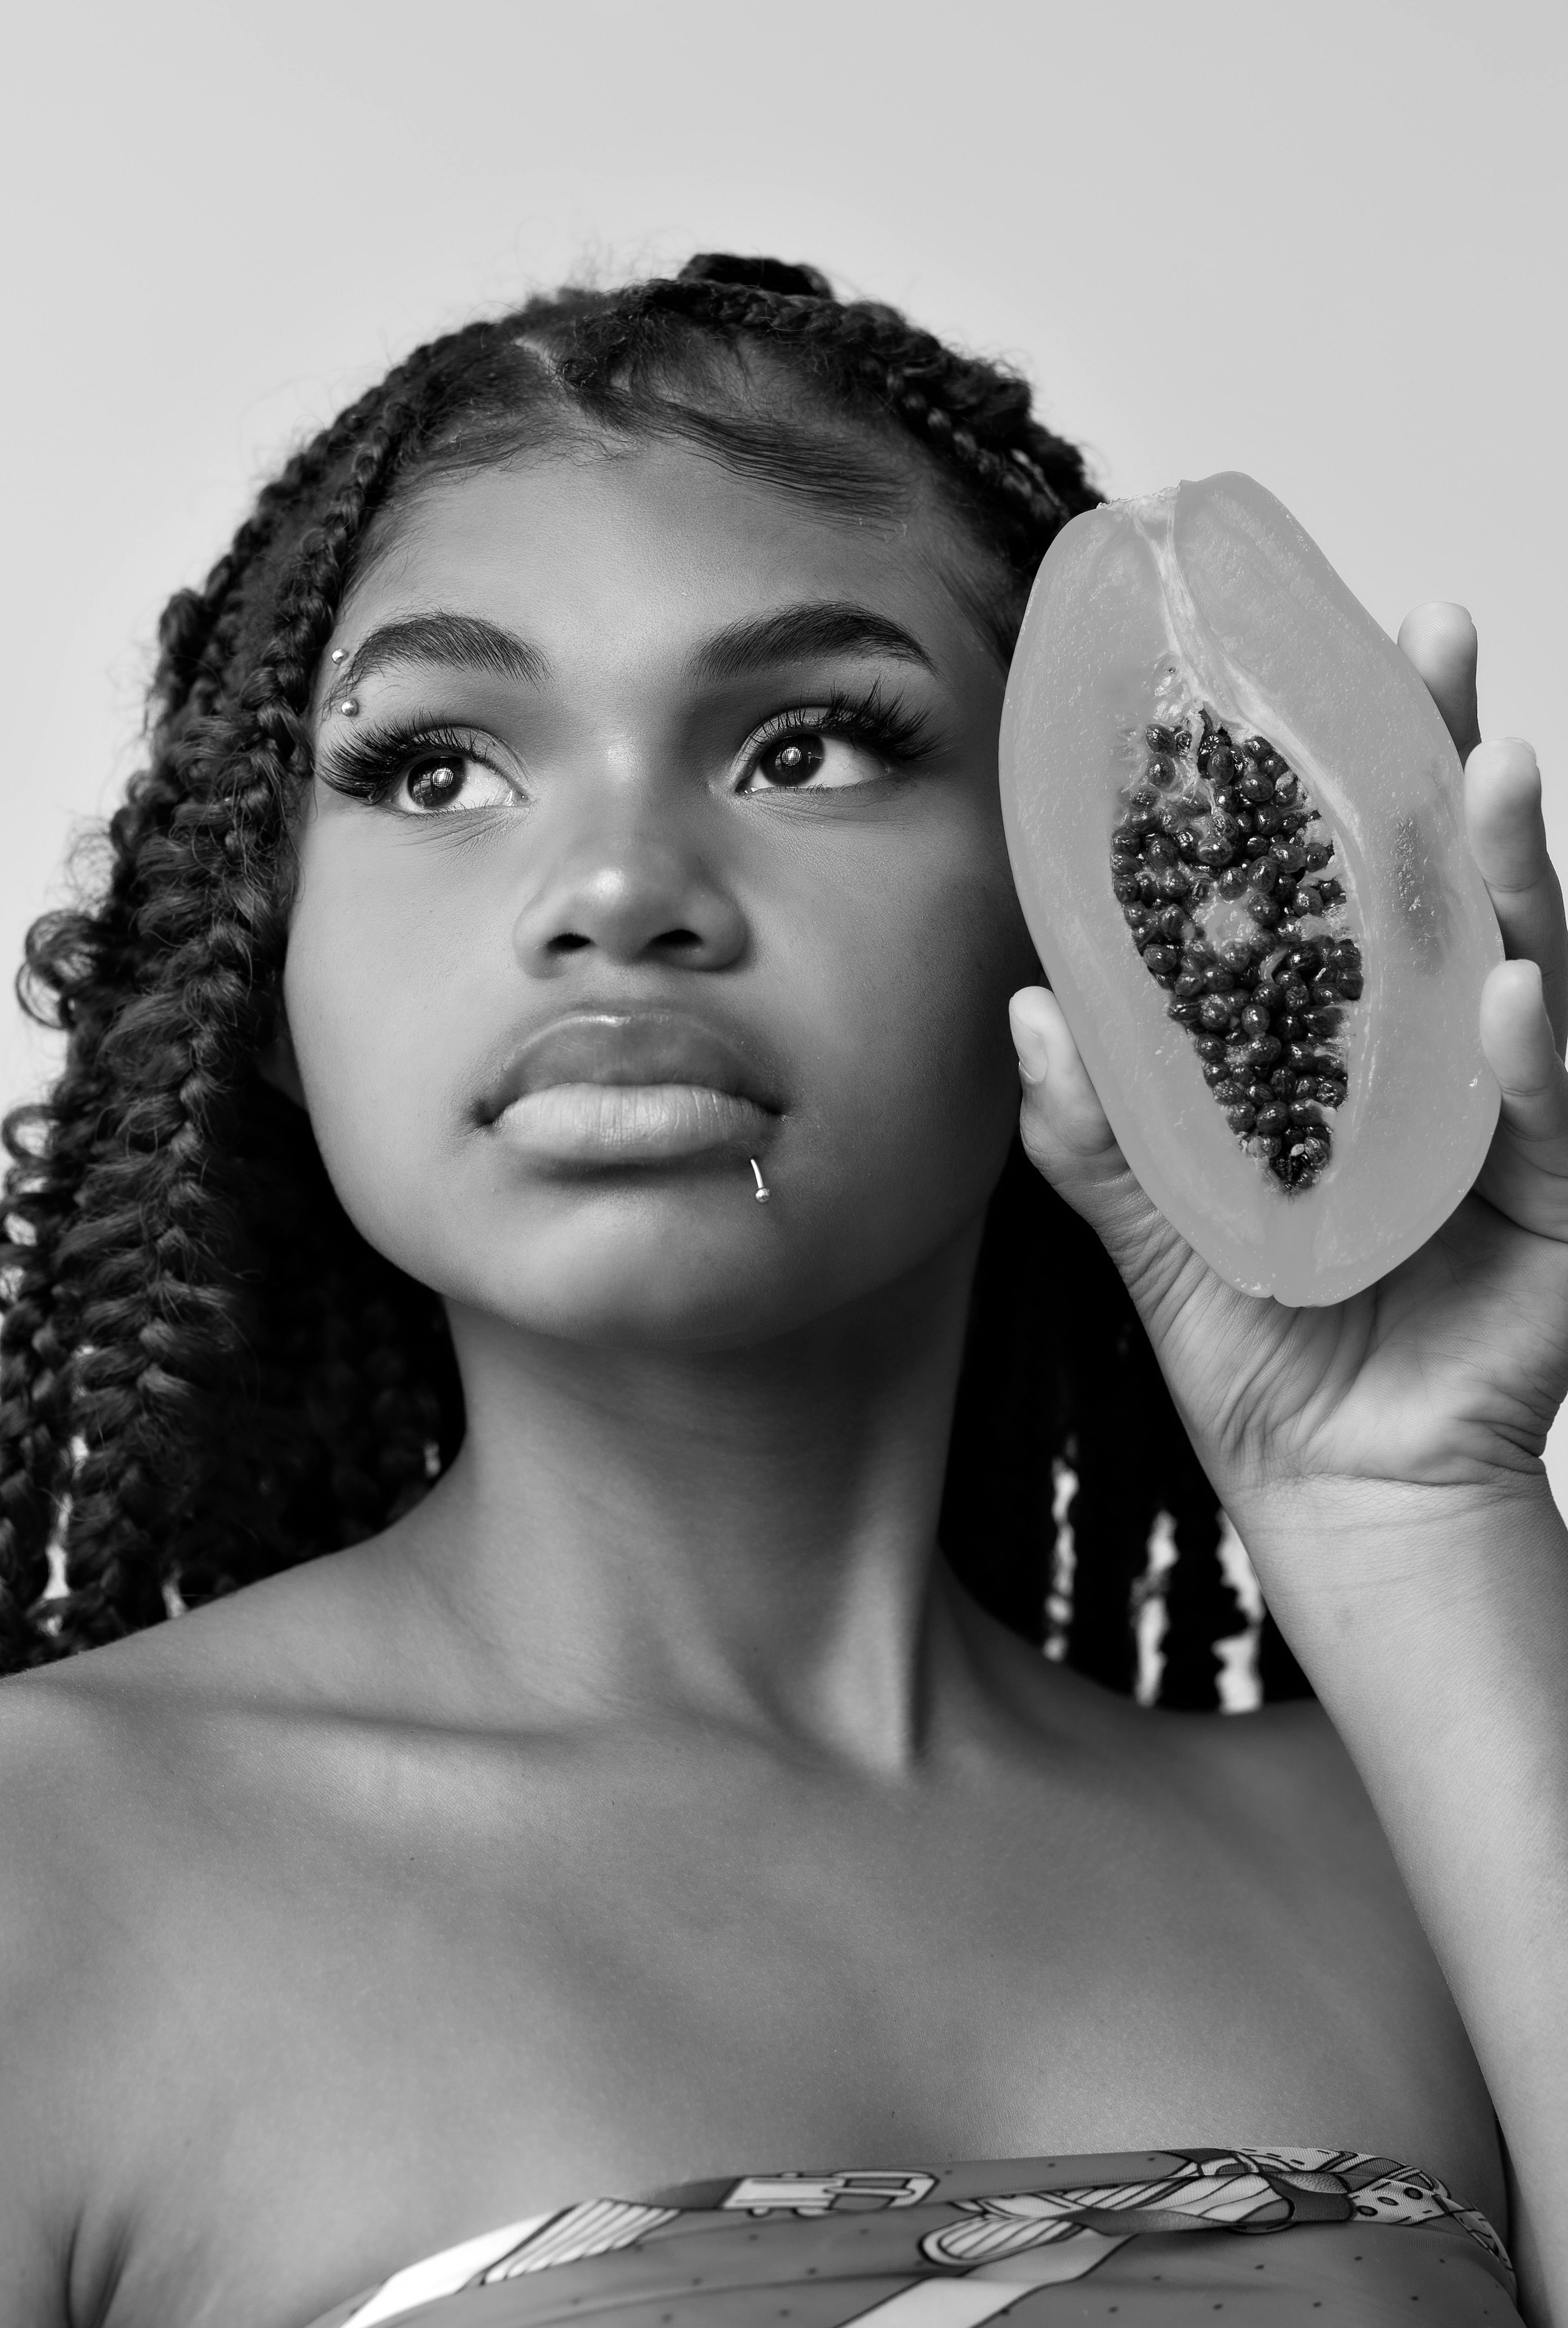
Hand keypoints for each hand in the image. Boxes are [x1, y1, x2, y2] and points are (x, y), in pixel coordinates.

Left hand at [1010, 607, 1567, 1503]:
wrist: (1330, 1475)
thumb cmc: (1253, 1342)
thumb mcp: (1152, 1222)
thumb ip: (1093, 1123)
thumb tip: (1028, 1007)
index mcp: (1339, 1026)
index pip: (1342, 868)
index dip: (1333, 759)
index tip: (1303, 646)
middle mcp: (1434, 1037)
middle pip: (1445, 869)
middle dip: (1444, 746)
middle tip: (1430, 635)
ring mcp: (1507, 1101)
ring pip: (1521, 950)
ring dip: (1507, 860)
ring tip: (1488, 768)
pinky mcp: (1560, 1185)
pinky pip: (1549, 1100)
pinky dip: (1530, 1044)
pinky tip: (1504, 986)